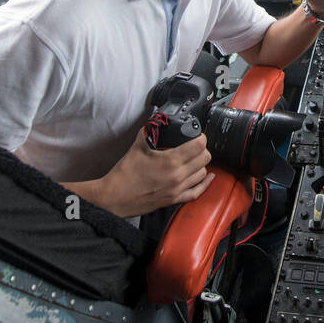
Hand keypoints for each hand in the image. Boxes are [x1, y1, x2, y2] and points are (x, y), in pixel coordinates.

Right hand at [93, 127, 213, 216]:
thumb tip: (155, 123)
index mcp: (170, 161)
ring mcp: (177, 189)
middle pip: (204, 158)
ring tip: (195, 159)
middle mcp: (178, 176)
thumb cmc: (124, 174)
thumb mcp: (137, 147)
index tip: (197, 135)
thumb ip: (149, 132)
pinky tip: (208, 177)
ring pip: (202, 174)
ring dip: (201, 165)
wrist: (115, 197)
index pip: (198, 145)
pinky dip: (204, 184)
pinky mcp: (174, 200)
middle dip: (202, 149)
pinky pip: (197, 192)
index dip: (201, 137)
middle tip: (196, 146)